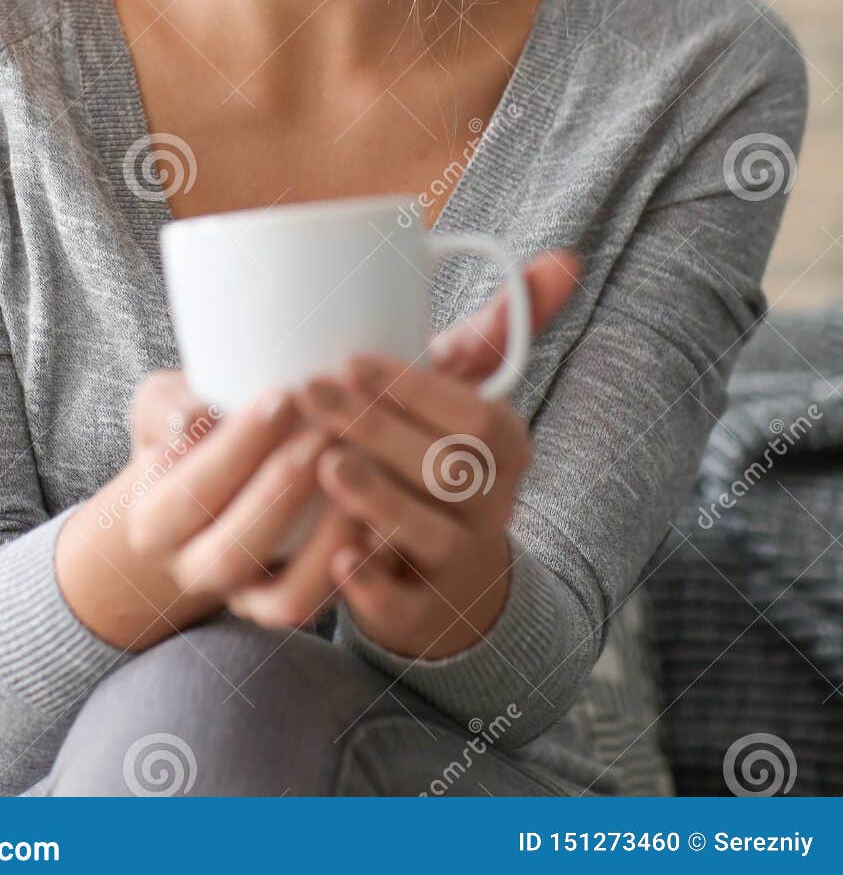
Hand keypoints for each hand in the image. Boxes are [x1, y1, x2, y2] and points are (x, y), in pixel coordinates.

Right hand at [55, 370, 342, 649]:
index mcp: (154, 524)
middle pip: (236, 552)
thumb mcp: (163, 409)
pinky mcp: (298, 601)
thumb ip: (168, 409)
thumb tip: (195, 417)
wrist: (208, 491)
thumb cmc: (192, 432)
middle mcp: (196, 571)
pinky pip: (332, 602)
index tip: (282, 394)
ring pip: (290, 595)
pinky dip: (363, 566)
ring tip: (364, 469)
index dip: (237, 449)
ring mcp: (250, 597)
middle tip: (327, 428)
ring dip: (331, 535)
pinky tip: (386, 510)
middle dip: (284, 490)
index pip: (192, 494)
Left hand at [260, 247, 581, 659]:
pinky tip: (339, 561)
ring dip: (379, 499)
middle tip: (310, 391)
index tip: (349, 357)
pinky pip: (404, 607)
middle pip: (446, 467)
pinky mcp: (424, 615)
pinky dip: (372, 588)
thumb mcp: (467, 393)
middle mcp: (493, 504)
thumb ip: (502, 329)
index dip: (414, 387)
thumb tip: (564, 259)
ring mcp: (460, 564)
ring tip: (325, 465)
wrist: (451, 578)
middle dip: (378, 428)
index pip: (473, 412)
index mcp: (505, 445)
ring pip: (430, 533)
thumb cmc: (442, 457)